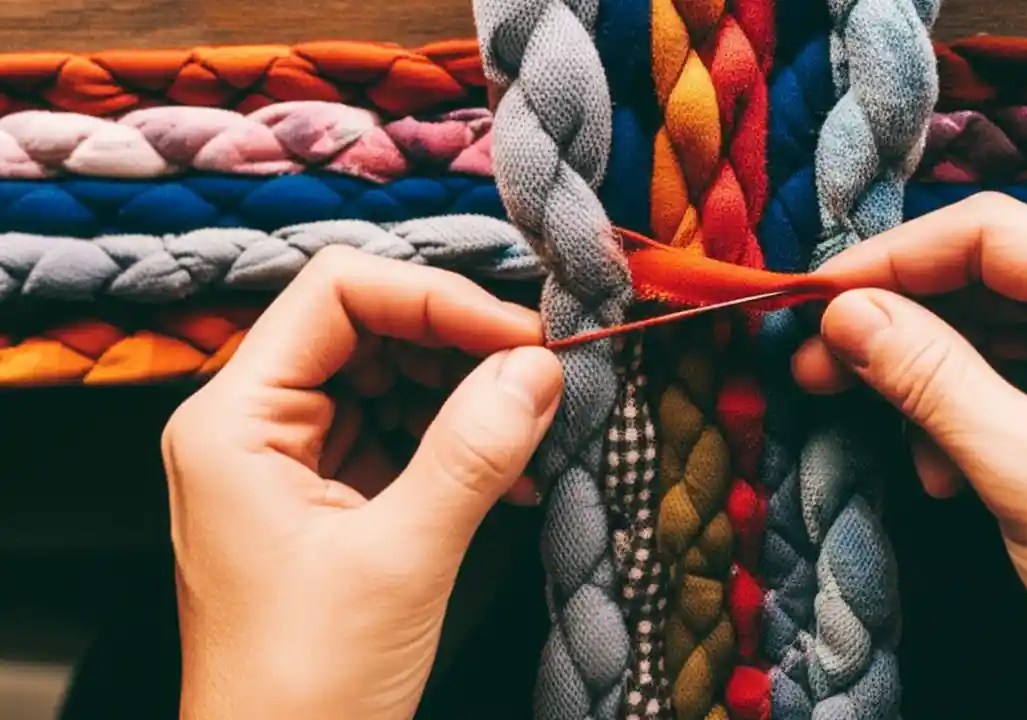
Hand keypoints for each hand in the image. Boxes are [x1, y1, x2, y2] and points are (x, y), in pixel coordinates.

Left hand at [161, 247, 561, 719]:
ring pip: (390, 381)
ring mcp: (288, 464)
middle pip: (366, 330)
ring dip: (467, 396)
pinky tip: (515, 473)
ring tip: (536, 425)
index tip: (519, 335)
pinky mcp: (325, 501)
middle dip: (459, 345)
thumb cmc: (305, 687)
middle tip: (543, 373)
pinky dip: (457, 445)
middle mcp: (252, 427)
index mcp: (234, 422)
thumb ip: (472, 453)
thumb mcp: (401, 561)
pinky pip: (399, 438)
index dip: (434, 299)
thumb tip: (538, 366)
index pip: (337, 295)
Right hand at [794, 194, 1026, 717]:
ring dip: (931, 377)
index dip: (891, 259)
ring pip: (1002, 329)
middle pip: (993, 277)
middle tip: (818, 364)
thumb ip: (926, 374)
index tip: (813, 298)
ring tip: (876, 424)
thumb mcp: (1018, 466)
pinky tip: (942, 470)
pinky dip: (973, 410)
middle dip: (903, 323)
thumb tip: (843, 311)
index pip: (992, 234)